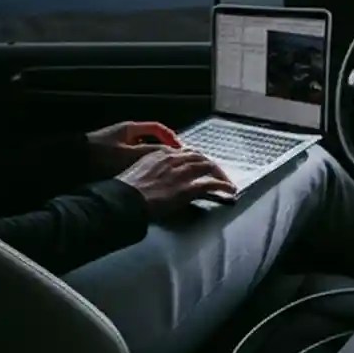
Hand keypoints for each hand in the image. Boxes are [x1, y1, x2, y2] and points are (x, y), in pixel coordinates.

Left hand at [86, 121, 181, 177]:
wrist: (73, 161)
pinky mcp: (111, 155)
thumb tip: (170, 153)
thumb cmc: (99, 155)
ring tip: (157, 171)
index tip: (179, 149)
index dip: (171, 138)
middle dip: (162, 151)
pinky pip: (131, 158)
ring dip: (150, 160)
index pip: (158, 128)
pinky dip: (139, 165)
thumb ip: (151, 152)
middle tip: (171, 162)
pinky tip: (139, 176)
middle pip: (151, 139)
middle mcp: (125, 134)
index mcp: (131, 128)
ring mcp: (118, 144)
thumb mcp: (129, 154)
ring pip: (141, 150)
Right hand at [116, 148, 235, 216]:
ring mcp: (181, 173)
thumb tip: (158, 178)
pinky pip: (211, 184)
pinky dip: (223, 186)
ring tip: (227, 182)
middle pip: (199, 157)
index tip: (200, 165)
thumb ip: (151, 171)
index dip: (195, 159)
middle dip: (210, 165)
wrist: (124, 200)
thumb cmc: (126, 191)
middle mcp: (173, 159)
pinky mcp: (188, 188)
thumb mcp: (137, 173)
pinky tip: (229, 190)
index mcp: (159, 154)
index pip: (184, 152)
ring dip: (220, 174)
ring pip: (208, 167)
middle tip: (217, 173)